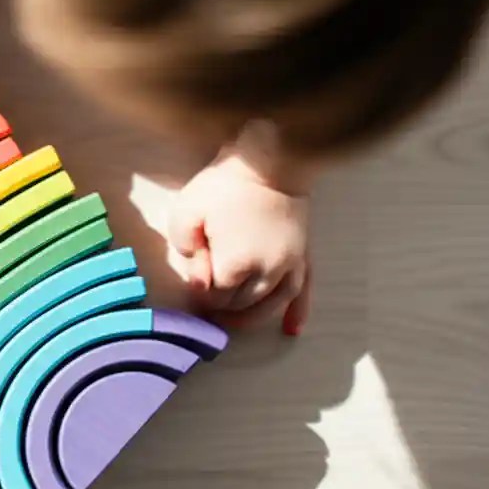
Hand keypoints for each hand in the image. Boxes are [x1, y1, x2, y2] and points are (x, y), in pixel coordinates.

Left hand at [167, 152, 312, 334]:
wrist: (269, 159)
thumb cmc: (225, 184)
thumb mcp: (186, 211)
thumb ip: (184, 248)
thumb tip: (198, 277)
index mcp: (236, 265)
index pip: (215, 296)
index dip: (201, 290)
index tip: (194, 276)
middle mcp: (267, 273)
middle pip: (242, 304)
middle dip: (222, 306)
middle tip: (205, 300)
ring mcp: (289, 265)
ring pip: (272, 305)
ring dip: (252, 318)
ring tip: (233, 324)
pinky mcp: (303, 254)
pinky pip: (304, 291)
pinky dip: (299, 312)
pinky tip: (292, 329)